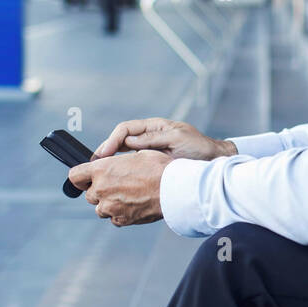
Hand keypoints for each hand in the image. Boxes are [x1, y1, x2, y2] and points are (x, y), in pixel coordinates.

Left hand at [69, 150, 169, 226]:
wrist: (174, 189)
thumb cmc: (159, 169)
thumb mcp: (136, 155)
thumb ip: (117, 162)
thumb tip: (113, 164)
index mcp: (102, 170)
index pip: (75, 176)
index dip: (80, 177)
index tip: (86, 178)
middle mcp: (101, 189)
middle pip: (89, 194)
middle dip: (101, 191)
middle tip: (119, 186)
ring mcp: (110, 207)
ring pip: (101, 208)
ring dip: (110, 204)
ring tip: (129, 196)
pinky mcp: (121, 219)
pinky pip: (114, 219)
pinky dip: (121, 214)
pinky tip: (134, 205)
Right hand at [92, 118, 237, 161]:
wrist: (214, 161)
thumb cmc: (199, 147)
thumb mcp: (177, 139)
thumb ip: (154, 139)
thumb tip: (129, 141)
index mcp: (154, 127)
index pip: (125, 129)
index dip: (112, 141)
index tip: (103, 154)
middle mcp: (149, 137)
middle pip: (120, 141)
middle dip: (106, 151)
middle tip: (94, 164)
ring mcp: (150, 150)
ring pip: (124, 154)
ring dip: (111, 162)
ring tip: (100, 173)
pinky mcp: (152, 163)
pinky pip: (133, 165)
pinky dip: (123, 171)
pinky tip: (117, 179)